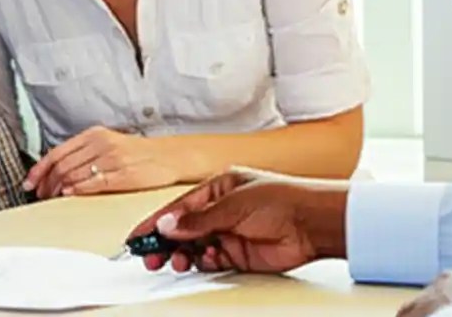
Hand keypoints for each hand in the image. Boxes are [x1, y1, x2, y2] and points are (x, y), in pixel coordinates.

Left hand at [23, 126, 182, 198]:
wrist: (170, 156)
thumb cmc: (138, 153)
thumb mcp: (108, 144)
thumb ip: (84, 153)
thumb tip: (57, 169)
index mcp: (94, 135)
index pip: (57, 152)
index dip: (39, 169)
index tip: (29, 182)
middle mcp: (101, 144)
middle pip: (62, 166)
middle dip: (46, 183)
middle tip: (41, 195)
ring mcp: (113, 159)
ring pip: (74, 174)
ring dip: (58, 189)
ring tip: (52, 198)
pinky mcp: (124, 175)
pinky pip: (94, 183)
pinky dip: (78, 189)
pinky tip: (70, 194)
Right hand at [127, 168, 346, 273]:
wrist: (314, 223)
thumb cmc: (282, 199)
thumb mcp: (233, 204)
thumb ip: (198, 219)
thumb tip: (168, 225)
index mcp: (219, 188)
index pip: (179, 207)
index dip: (157, 222)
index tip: (138, 236)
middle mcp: (222, 210)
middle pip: (184, 229)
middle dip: (166, 242)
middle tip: (150, 255)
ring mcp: (230, 232)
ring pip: (195, 247)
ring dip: (183, 255)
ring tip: (176, 260)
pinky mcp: (240, 253)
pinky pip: (212, 260)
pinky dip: (203, 263)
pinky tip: (201, 261)